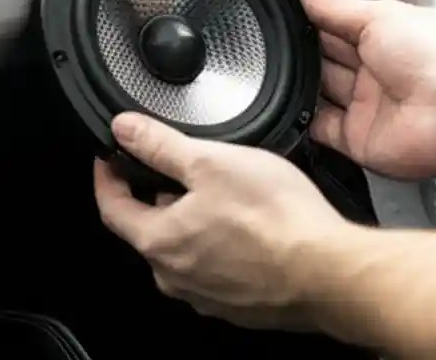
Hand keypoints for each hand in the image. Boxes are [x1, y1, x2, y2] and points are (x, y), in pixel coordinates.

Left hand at [94, 113, 349, 330]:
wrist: (328, 273)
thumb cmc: (276, 221)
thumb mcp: (212, 162)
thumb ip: (161, 145)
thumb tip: (125, 130)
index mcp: (159, 241)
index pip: (112, 207)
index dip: (108, 176)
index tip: (111, 159)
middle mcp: (175, 276)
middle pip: (151, 230)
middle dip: (161, 198)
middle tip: (184, 170)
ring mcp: (208, 295)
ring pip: (188, 251)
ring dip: (197, 223)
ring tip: (229, 197)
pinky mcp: (240, 304)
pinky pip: (220, 270)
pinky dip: (226, 247)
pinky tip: (254, 229)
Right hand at [298, 0, 435, 178]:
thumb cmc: (435, 60)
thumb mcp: (379, 15)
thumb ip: (336, 7)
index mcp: (387, 39)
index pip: (339, 27)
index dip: (314, 21)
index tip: (289, 13)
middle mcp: (376, 73)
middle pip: (327, 60)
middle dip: (306, 51)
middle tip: (286, 43)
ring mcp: (367, 107)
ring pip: (320, 92)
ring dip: (302, 82)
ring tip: (287, 71)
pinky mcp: (357, 138)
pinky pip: (320, 129)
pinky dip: (302, 119)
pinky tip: (293, 104)